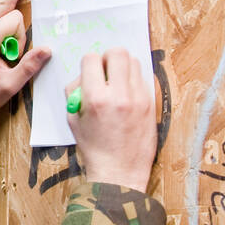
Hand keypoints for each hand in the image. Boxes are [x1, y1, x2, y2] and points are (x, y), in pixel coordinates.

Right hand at [66, 48, 156, 192]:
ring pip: (134, 62)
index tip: (90, 71)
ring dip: (123, 67)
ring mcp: (139, 98)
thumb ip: (75, 92)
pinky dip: (133, 81)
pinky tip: (127, 95)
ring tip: (117, 83)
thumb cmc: (94, 148)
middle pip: (117, 53)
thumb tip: (83, 75)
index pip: (92, 59)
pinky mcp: (150, 104)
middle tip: (105, 70)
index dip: (89, 63)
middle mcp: (119, 95)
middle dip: (108, 58)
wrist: (119, 171)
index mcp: (96, 98)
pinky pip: (143, 79)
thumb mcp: (73, 120)